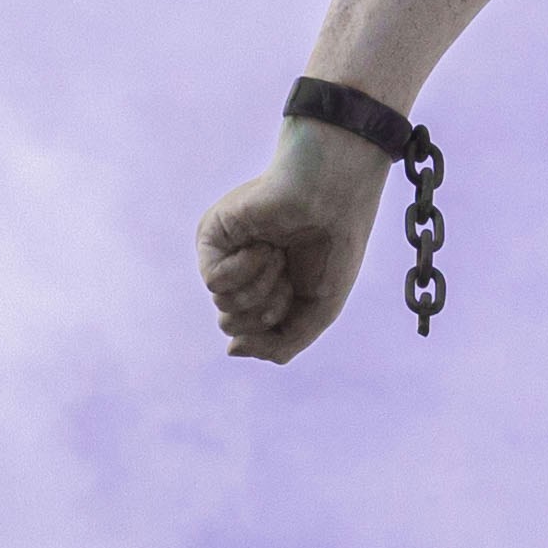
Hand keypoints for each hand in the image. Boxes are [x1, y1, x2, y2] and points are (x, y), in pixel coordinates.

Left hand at [195, 119, 387, 361]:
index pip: (251, 334)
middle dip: (270, 309)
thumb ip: (280, 344)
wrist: (335, 197)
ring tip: (279, 252)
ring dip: (263, 287)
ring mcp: (225, 255)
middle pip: (233, 326)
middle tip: (290, 271)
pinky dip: (246, 270)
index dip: (279, 324)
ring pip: (224, 308)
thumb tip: (231, 350)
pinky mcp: (212, 237)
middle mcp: (241, 274)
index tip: (300, 291)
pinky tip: (264, 245)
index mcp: (265, 289)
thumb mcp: (317, 312)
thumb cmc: (333, 246)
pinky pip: (214, 282)